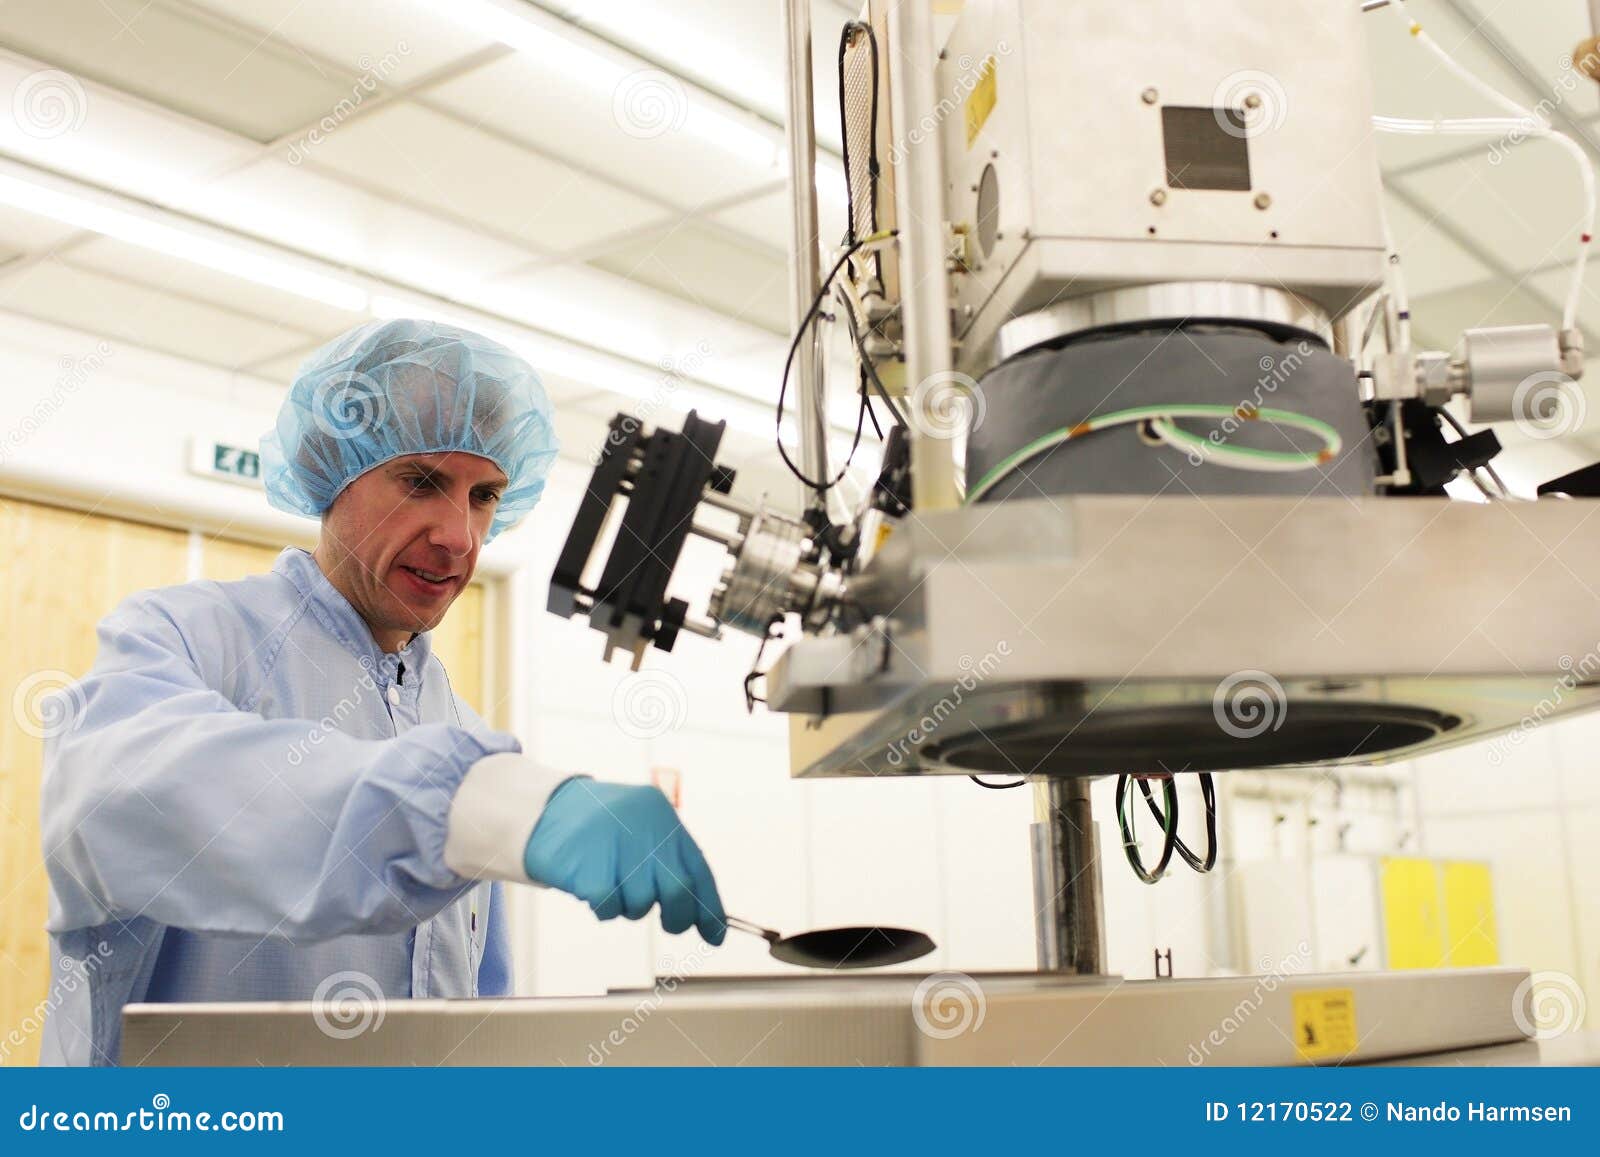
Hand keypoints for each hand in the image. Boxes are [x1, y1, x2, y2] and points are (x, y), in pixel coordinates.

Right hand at [523, 778, 725, 944]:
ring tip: (614, 886)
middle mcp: (644, 826)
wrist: (544, 811)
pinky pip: (609, 908)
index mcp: (662, 816)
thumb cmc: (600, 832)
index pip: (698, 869)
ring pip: (641, 904)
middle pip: (678, 891)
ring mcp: (615, 844)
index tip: (715, 936)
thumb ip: (671, 866)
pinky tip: (592, 887)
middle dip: (678, 917)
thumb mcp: (641, 832)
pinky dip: (604, 909)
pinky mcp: (586, 864)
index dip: (710, 908)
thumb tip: (706, 920)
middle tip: (670, 923)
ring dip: (630, 907)